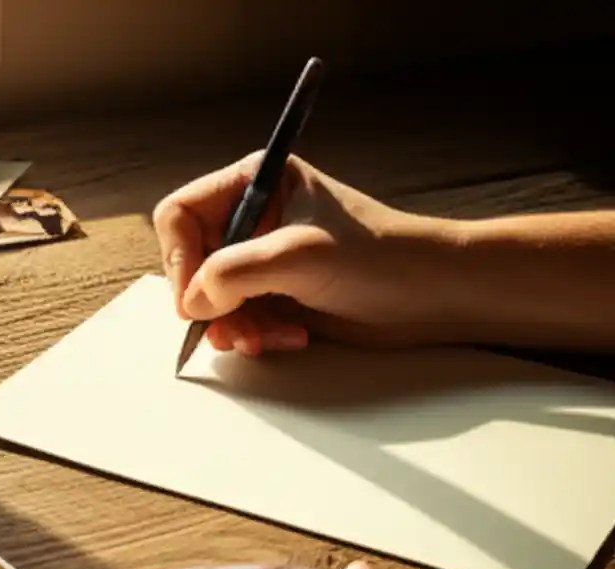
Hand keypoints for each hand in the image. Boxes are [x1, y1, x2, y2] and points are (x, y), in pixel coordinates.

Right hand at [154, 153, 462, 354]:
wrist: (435, 295)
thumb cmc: (380, 258)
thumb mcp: (298, 256)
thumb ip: (233, 272)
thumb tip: (193, 301)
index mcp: (256, 183)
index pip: (180, 214)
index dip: (179, 258)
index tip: (195, 296)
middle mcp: (254, 217)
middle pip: (191, 261)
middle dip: (208, 301)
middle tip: (229, 327)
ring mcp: (264, 257)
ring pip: (211, 297)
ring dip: (231, 325)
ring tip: (262, 339)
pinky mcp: (277, 293)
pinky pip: (237, 318)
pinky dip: (254, 335)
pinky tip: (288, 338)